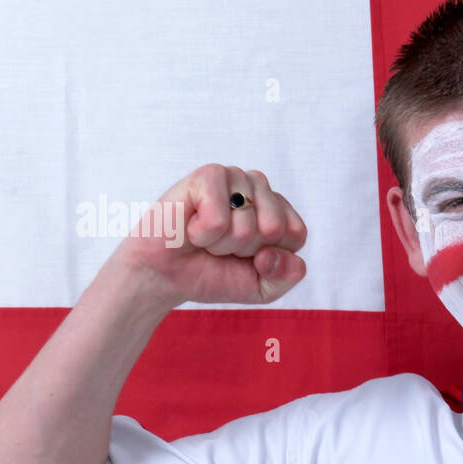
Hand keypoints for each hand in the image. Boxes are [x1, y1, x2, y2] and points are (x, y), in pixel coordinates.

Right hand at [113, 164, 307, 307]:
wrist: (166, 276)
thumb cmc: (214, 274)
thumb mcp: (264, 287)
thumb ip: (289, 275)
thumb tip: (274, 252)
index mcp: (278, 208)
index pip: (296, 233)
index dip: (270, 257)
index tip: (247, 257)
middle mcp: (258, 187)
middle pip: (274, 229)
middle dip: (246, 250)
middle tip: (222, 246)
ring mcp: (234, 177)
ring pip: (247, 227)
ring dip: (222, 244)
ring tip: (205, 237)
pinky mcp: (208, 176)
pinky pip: (219, 220)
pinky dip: (203, 235)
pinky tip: (192, 227)